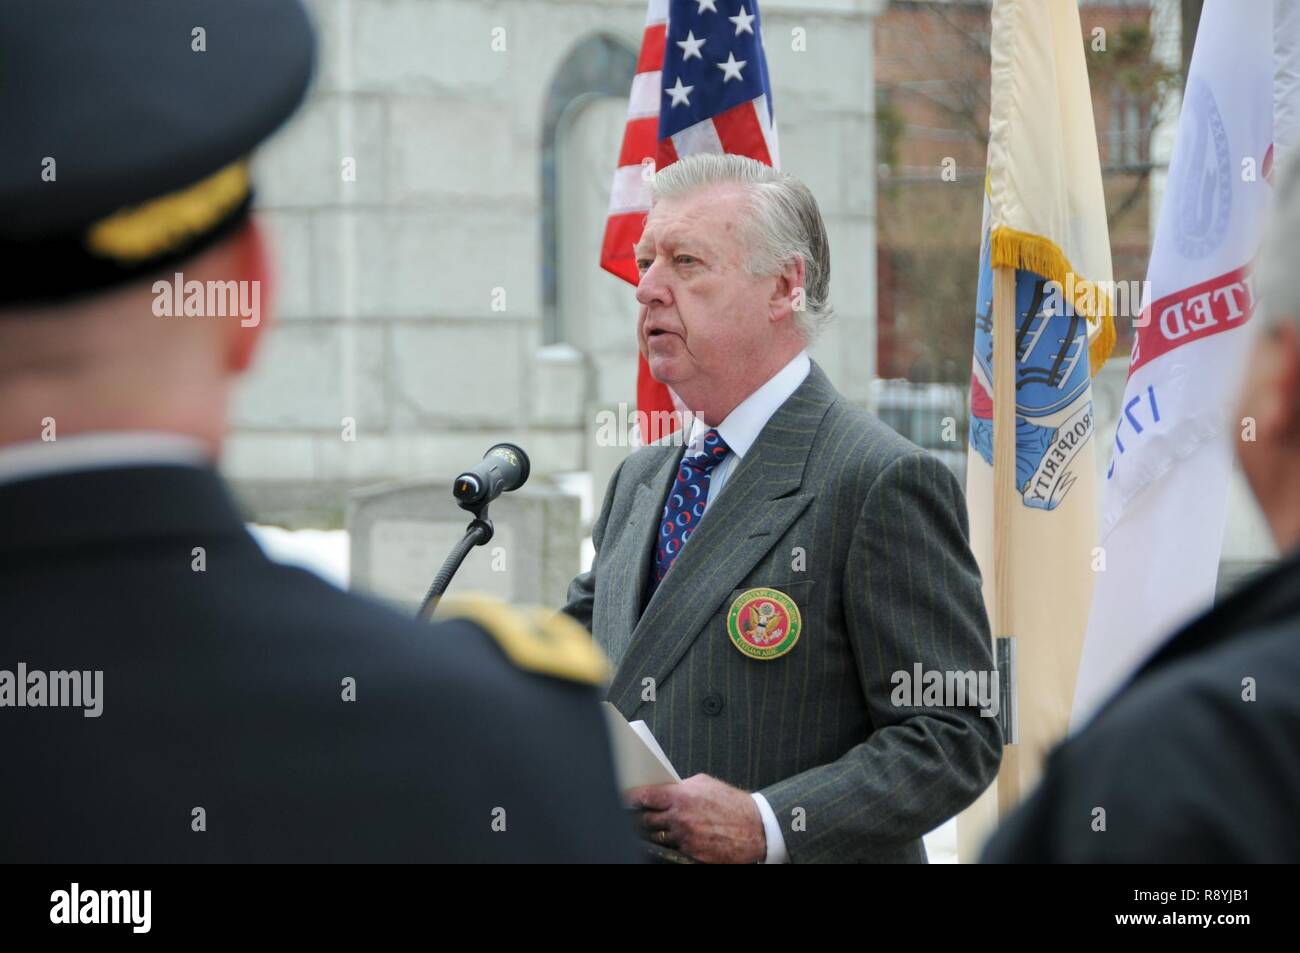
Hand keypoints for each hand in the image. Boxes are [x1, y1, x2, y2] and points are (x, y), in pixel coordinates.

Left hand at [628, 773, 765, 863]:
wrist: (755, 828)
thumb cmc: (732, 804)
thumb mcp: (706, 784)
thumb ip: (682, 786)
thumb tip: (664, 789)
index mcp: (681, 796)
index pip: (645, 797)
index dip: (631, 799)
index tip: (625, 800)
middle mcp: (679, 818)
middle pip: (647, 820)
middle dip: (643, 818)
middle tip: (641, 816)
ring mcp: (684, 839)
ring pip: (657, 837)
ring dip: (656, 833)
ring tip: (662, 828)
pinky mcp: (691, 854)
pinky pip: (673, 850)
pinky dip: (673, 844)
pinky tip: (679, 839)